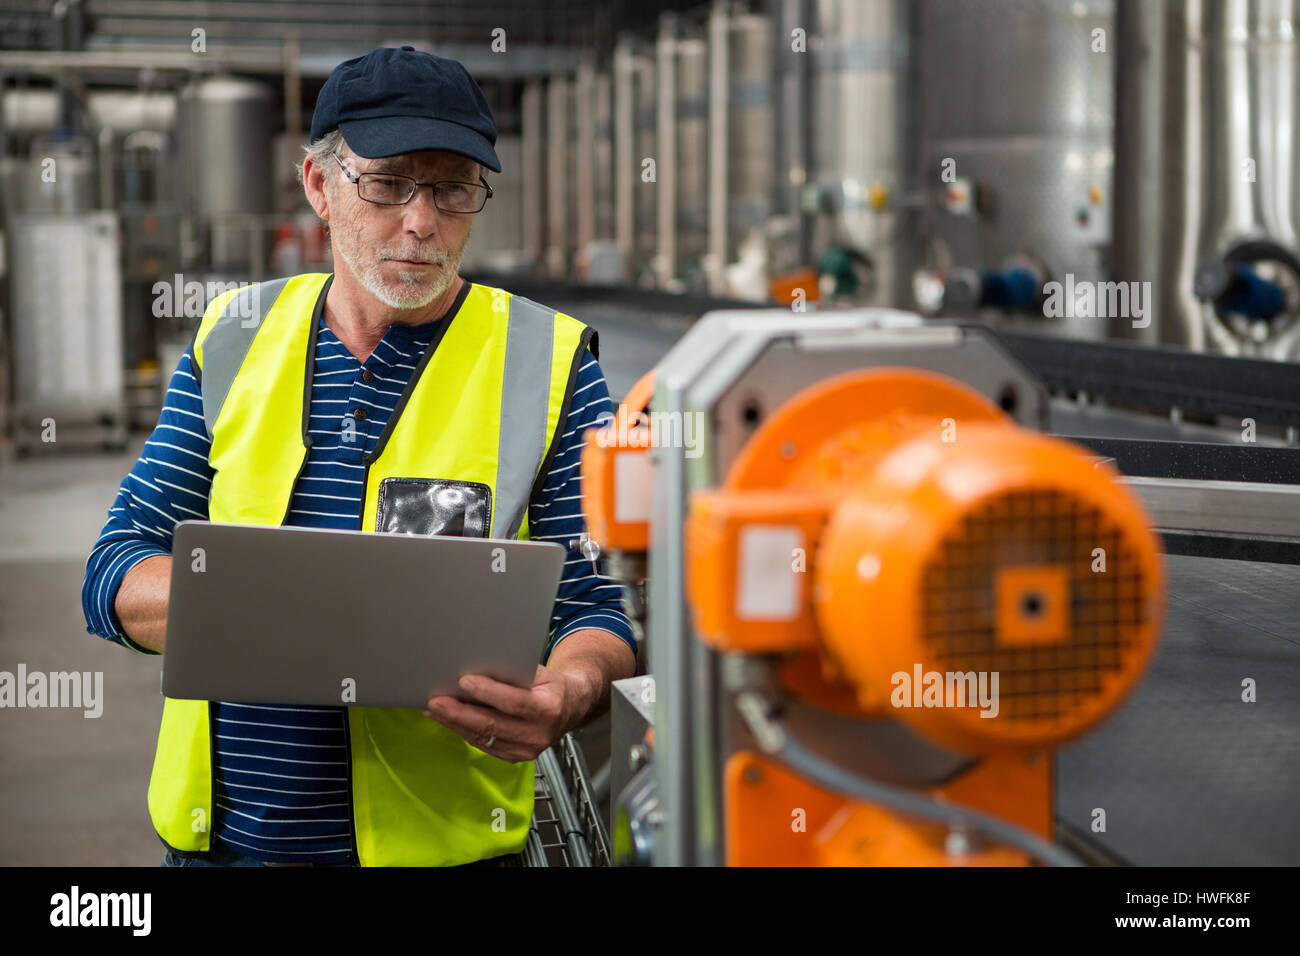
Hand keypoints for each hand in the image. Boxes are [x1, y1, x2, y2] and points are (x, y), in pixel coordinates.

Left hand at [423, 664, 586, 762]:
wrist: (570, 708)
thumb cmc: (552, 685)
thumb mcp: (541, 673)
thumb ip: (515, 672)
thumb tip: (479, 664)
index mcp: (548, 709)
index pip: (513, 702)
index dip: (488, 692)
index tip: (464, 681)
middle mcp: (538, 734)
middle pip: (492, 725)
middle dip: (460, 713)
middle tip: (436, 702)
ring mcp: (526, 750)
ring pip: (483, 737)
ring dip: (454, 724)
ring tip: (434, 710)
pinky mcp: (515, 757)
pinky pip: (484, 745)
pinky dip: (462, 732)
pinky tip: (447, 720)